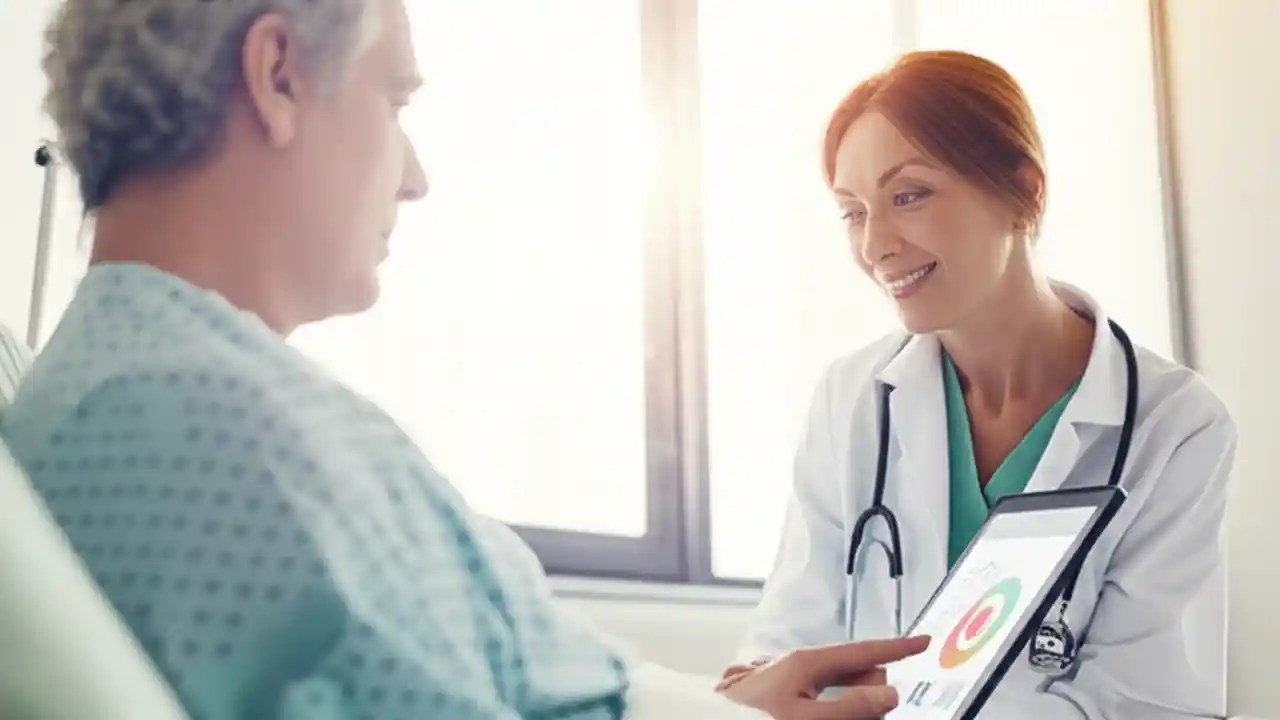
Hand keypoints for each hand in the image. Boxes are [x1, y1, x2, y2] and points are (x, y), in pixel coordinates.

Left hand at [716, 636, 929, 718]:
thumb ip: (851, 707)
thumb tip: (888, 693)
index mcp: (806, 662)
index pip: (862, 652)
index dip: (896, 648)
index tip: (923, 641)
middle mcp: (795, 662)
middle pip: (851, 669)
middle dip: (870, 687)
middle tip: (872, 709)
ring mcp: (785, 674)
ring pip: (834, 683)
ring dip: (849, 700)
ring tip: (841, 711)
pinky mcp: (777, 691)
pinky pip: (816, 692)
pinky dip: (830, 703)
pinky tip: (820, 713)